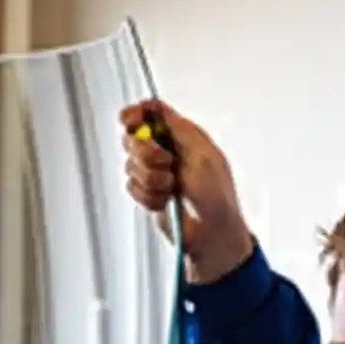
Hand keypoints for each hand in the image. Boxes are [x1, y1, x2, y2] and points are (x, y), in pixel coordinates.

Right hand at [120, 100, 254, 283]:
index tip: (129, 121)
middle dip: (146, 153)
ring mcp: (157, 173)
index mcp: (183, 137)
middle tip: (166, 164)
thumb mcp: (203, 154)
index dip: (136, 113)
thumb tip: (154, 108)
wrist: (211, 235)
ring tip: (171, 188)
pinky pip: (131, 187)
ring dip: (150, 178)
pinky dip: (147, 196)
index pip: (153, 113)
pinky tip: (165, 201)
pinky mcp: (148, 193)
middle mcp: (168, 151)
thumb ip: (178, 129)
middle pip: (135, 137)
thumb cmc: (216, 196)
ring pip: (131, 164)